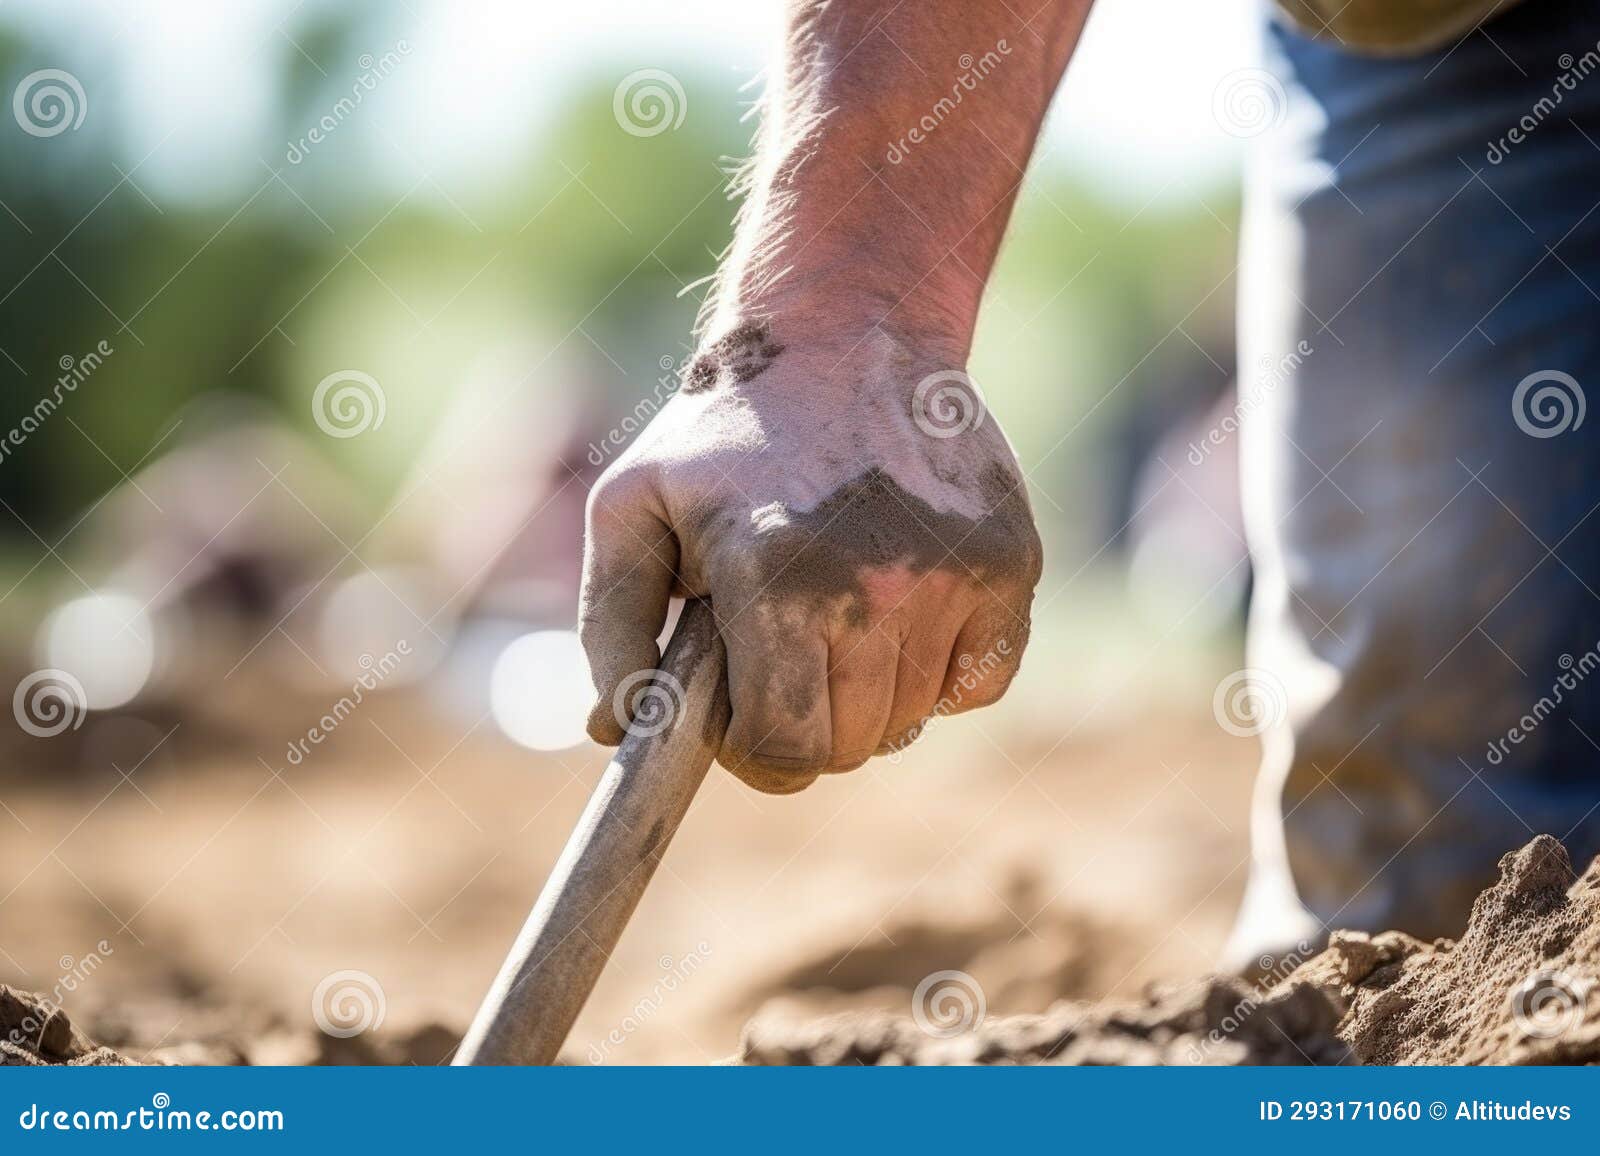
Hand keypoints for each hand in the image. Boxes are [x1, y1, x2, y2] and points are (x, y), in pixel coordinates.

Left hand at [579, 318, 1041, 793]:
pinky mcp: (1009, 564)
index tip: (745, 724)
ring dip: (870, 693)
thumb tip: (615, 731)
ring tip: (838, 616)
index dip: (754, 755)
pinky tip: (903, 610)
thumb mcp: (632, 507)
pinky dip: (942, 672)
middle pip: (850, 746)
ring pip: (912, 718)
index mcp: (772, 578)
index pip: (781, 747)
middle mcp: (873, 586)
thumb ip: (611, 626)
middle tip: (787, 662)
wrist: (848, 332)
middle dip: (808, 725)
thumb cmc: (724, 433)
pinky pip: (980, 683)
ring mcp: (953, 577)